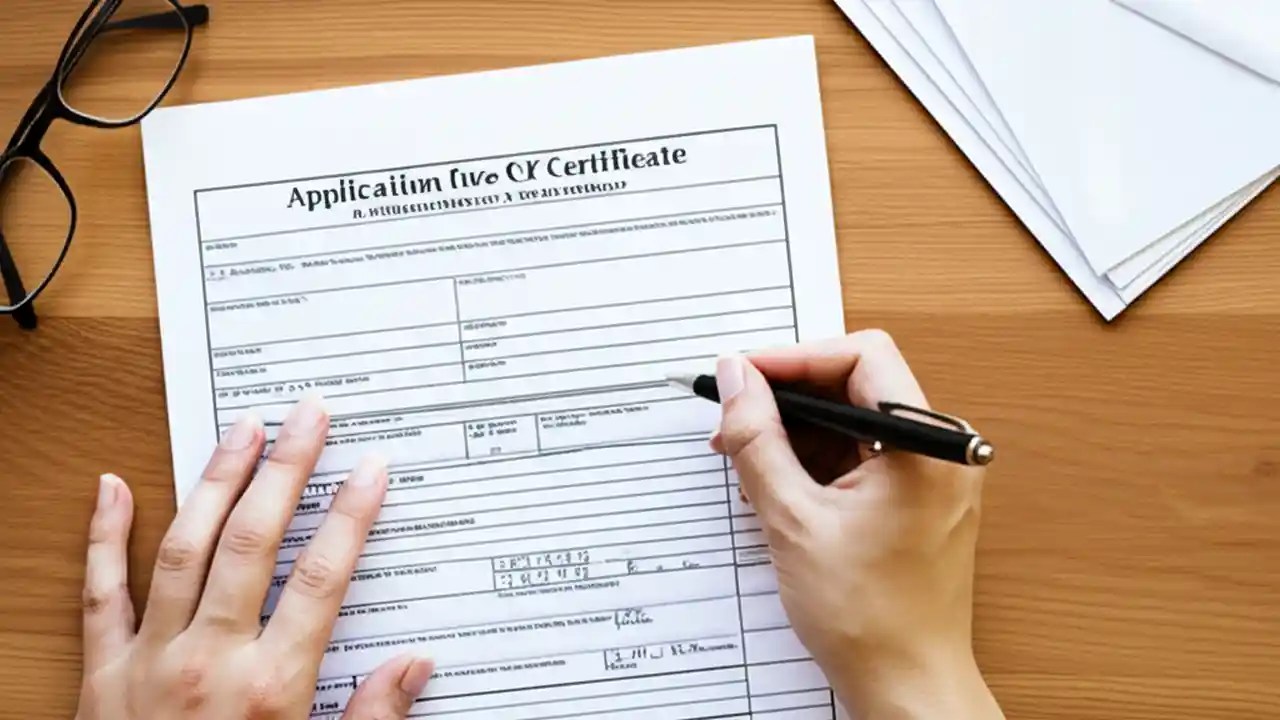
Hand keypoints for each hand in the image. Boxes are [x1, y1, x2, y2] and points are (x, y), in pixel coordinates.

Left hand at [76, 394, 433, 719]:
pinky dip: (104, 537)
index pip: (323, 578)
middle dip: (286, 470)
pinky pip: (100, 593)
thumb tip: (416, 668)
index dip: (351, 516)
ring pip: (182, 548)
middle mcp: (210, 662)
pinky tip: (113, 486)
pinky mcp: (100, 674)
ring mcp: (149, 662)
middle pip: (253, 542)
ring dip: (214, 481)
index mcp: (272, 688)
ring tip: (241, 429)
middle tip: (308, 416)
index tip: (371, 470)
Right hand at [711, 331, 1003, 718]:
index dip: (793, 358)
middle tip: (734, 419)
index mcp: (925, 445)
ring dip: (796, 433)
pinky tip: (777, 486)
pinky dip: (816, 462)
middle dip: (788, 398)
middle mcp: (939, 450)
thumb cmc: (870, 619)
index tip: (744, 376)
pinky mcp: (916, 497)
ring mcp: (931, 474)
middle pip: (856, 383)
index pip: (860, 355)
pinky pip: (861, 455)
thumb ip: (757, 440)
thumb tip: (736, 380)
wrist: (907, 685)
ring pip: (853, 420)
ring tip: (747, 463)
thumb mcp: (793, 519)